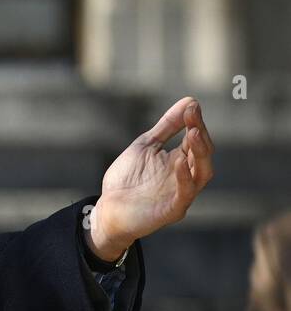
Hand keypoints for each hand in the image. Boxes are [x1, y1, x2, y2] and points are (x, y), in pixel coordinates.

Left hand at [88, 96, 214, 259]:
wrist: (107, 208)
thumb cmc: (127, 178)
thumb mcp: (146, 146)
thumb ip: (166, 127)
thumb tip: (190, 101)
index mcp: (180, 161)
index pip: (195, 140)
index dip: (195, 123)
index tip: (192, 106)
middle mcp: (186, 177)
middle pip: (203, 155)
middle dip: (199, 135)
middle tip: (193, 117)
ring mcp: (182, 194)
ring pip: (202, 173)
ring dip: (200, 153)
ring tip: (194, 133)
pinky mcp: (173, 210)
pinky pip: (185, 193)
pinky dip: (184, 177)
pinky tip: (179, 160)